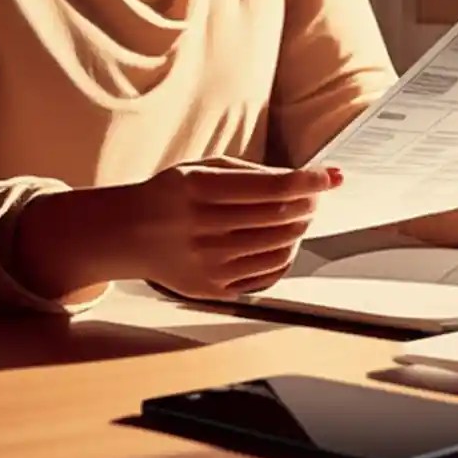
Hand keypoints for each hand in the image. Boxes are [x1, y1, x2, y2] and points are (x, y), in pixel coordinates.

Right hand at [120, 156, 341, 298]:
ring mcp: (208, 263)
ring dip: (299, 229)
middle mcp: (202, 228)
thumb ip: (256, 174)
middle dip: (308, 204)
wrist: (127, 235)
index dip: (309, 182)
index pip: (272, 188)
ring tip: (297, 216)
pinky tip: (281, 241)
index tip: (330, 177)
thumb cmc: (174, 195)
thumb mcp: (204, 169)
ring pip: (281, 247)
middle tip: (314, 196)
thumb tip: (309, 180)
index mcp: (197, 189)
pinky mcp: (213, 288)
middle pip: (281, 218)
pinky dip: (285, 255)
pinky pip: (269, 273)